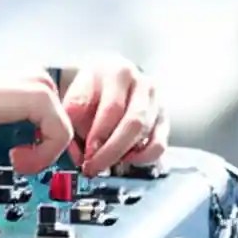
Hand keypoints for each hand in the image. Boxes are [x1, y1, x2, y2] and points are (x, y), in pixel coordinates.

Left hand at [62, 56, 167, 175]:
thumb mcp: (75, 94)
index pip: (112, 107)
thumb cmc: (92, 89)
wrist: (110, 80)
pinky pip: (159, 145)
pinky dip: (142, 158)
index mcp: (117, 72)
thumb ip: (73, 120)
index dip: (98, 134)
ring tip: (103, 162)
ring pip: (144, 134)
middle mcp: (141, 83)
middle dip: (110, 151)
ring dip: (122, 154)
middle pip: (132, 123)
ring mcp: (156, 101)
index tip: (85, 153)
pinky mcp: (164, 119)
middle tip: (93, 166)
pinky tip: (125, 158)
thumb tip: (80, 154)